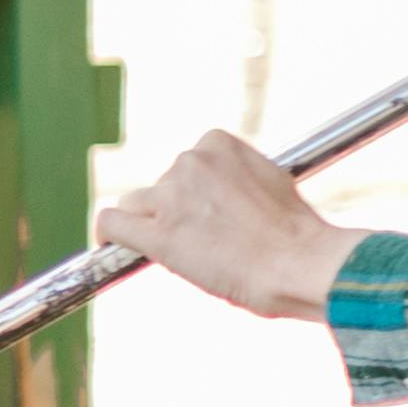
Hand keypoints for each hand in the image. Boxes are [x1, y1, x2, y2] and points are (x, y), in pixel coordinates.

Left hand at [95, 131, 361, 318]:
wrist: (299, 263)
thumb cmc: (294, 235)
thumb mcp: (270, 183)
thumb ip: (237, 180)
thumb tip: (224, 192)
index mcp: (218, 144)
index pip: (187, 163)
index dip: (191, 192)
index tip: (204, 212)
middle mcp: (189, 162)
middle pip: (160, 185)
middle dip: (172, 210)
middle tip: (200, 239)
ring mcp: (170, 197)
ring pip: (136, 205)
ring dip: (148, 224)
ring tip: (178, 251)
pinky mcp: (157, 234)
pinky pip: (112, 223)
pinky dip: (108, 233)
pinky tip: (109, 245)